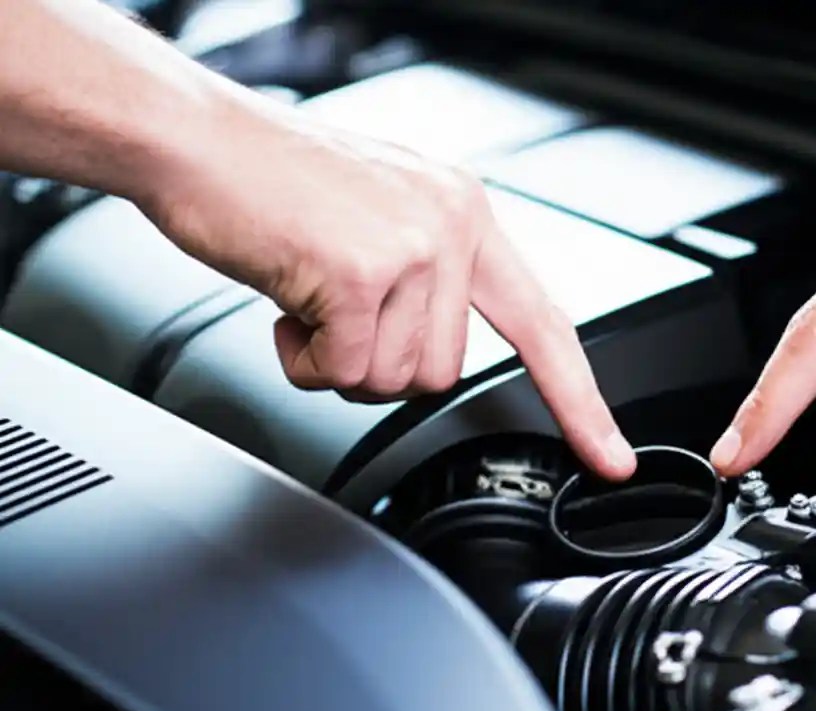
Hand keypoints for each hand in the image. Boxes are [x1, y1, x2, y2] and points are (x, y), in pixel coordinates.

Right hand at [137, 103, 636, 479]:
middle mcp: (452, 226)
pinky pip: (344, 372)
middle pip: (443, 373)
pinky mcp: (360, 275)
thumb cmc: (275, 182)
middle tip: (333, 314)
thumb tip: (440, 339)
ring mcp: (413, 249)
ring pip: (394, 381)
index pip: (543, 322)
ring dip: (339, 360)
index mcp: (466, 212)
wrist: (197, 139)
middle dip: (379, 363)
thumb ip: (431, 270)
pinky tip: (286, 302)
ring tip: (308, 298)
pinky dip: (303, 358)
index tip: (608, 455)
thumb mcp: (385, 212)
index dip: (578, 398)